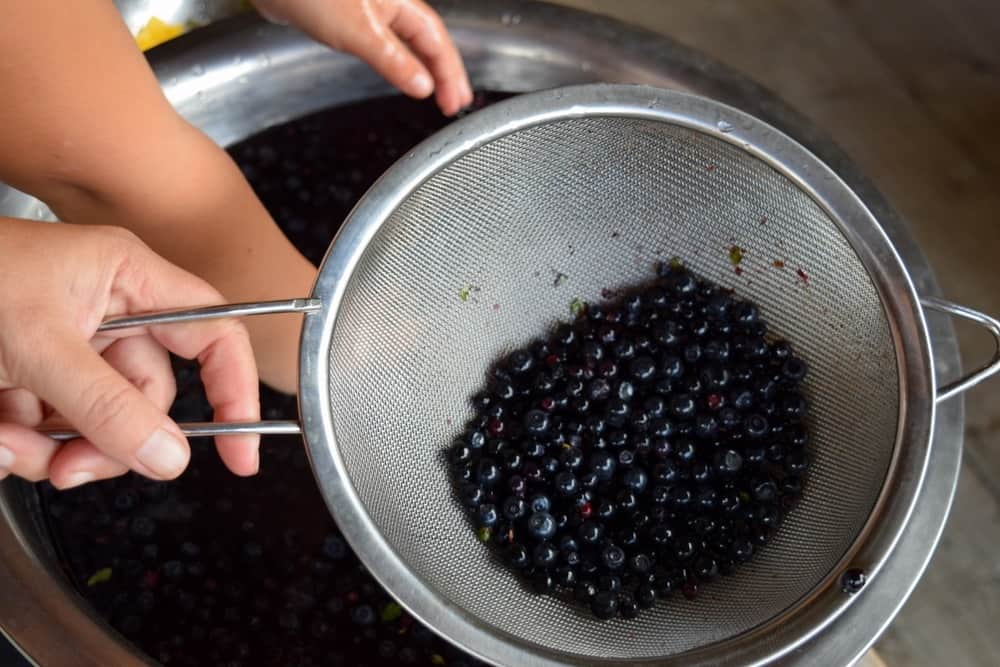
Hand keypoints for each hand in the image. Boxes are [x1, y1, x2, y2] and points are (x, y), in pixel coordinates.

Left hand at [0, 219, 260, 488]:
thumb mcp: (38, 346)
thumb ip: (108, 407)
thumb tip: (170, 458)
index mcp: (130, 278)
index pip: (216, 333)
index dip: (236, 389)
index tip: (240, 451)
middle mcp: (109, 309)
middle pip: (148, 394)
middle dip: (109, 438)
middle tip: (72, 468)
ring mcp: (70, 342)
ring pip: (97, 418)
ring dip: (54, 446)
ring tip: (6, 440)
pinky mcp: (32, 370)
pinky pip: (53, 423)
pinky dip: (22, 440)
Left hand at [251, 0, 472, 114]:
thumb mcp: (360, 33)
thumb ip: (394, 62)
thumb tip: (422, 86)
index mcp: (401, 3)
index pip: (438, 43)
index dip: (450, 74)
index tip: (455, 102)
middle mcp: (391, 6)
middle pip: (429, 42)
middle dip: (444, 73)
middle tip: (454, 103)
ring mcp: (371, 12)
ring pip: (409, 43)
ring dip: (425, 69)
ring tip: (436, 93)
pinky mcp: (350, 19)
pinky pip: (388, 45)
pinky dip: (401, 63)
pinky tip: (400, 73)